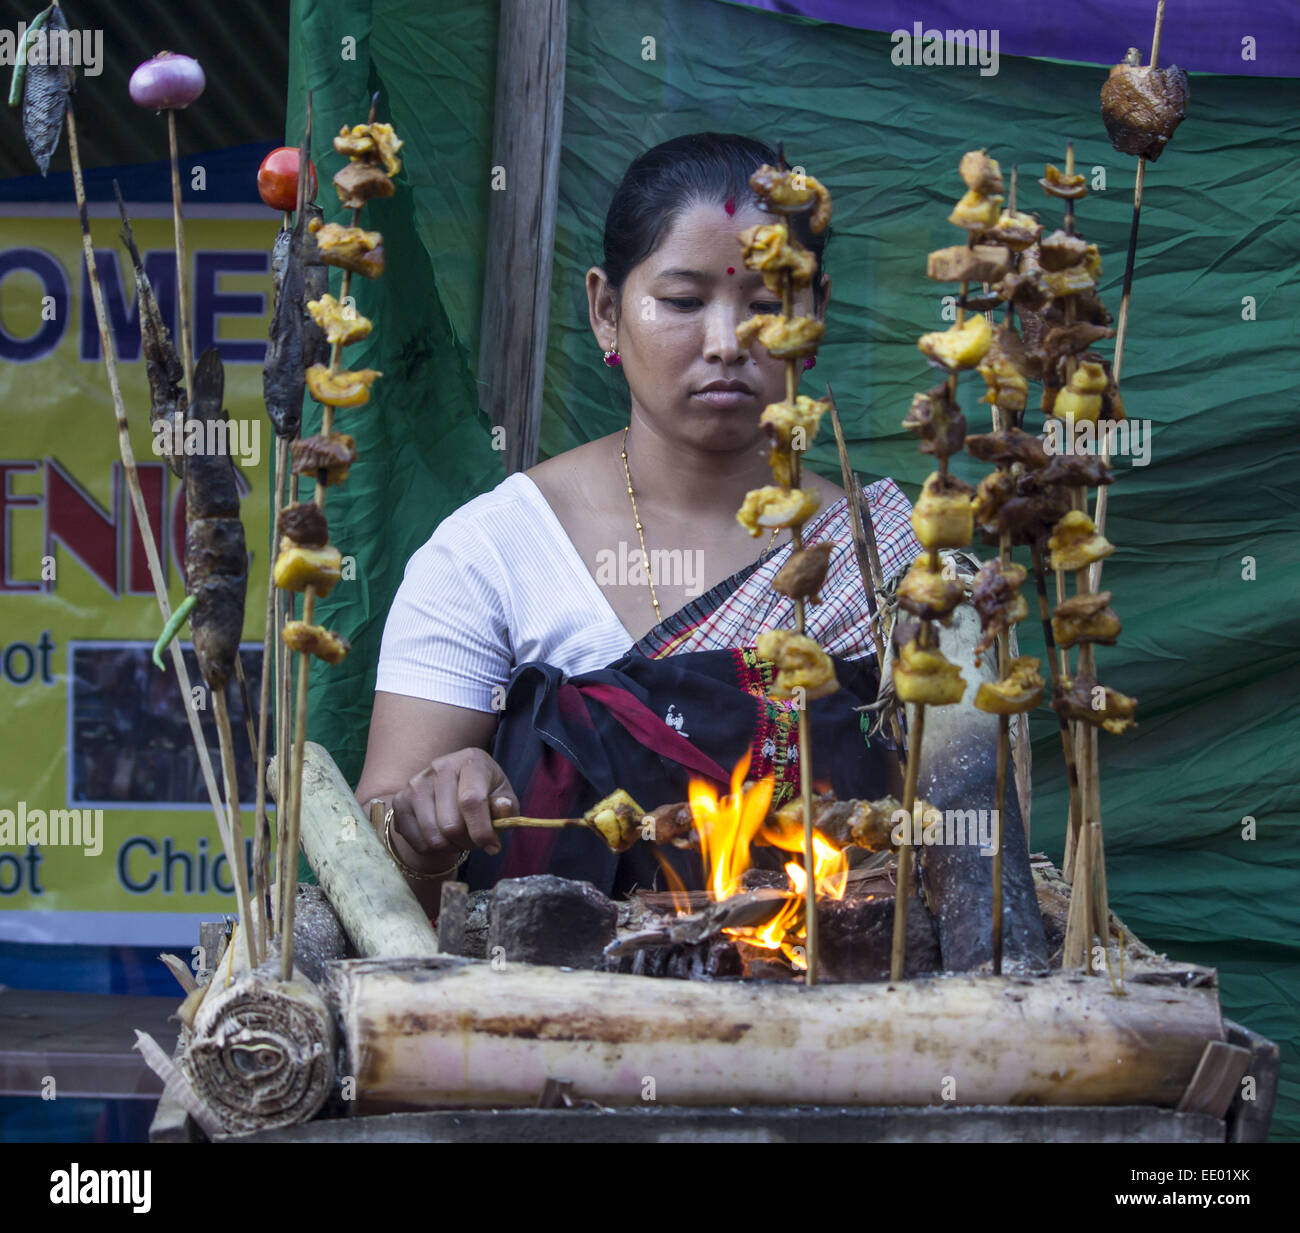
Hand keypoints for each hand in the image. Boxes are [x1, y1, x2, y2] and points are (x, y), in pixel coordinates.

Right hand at [385, 748, 518, 872]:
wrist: (454, 788)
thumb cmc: (485, 793)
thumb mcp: (503, 797)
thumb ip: (506, 806)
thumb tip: (502, 808)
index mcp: (470, 761)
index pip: (471, 800)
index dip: (481, 830)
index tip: (491, 846)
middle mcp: (440, 767)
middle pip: (451, 824)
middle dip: (467, 842)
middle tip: (474, 840)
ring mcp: (416, 783)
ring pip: (432, 836)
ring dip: (450, 847)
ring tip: (459, 838)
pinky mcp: (400, 800)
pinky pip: (416, 841)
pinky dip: (432, 849)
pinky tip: (442, 837)